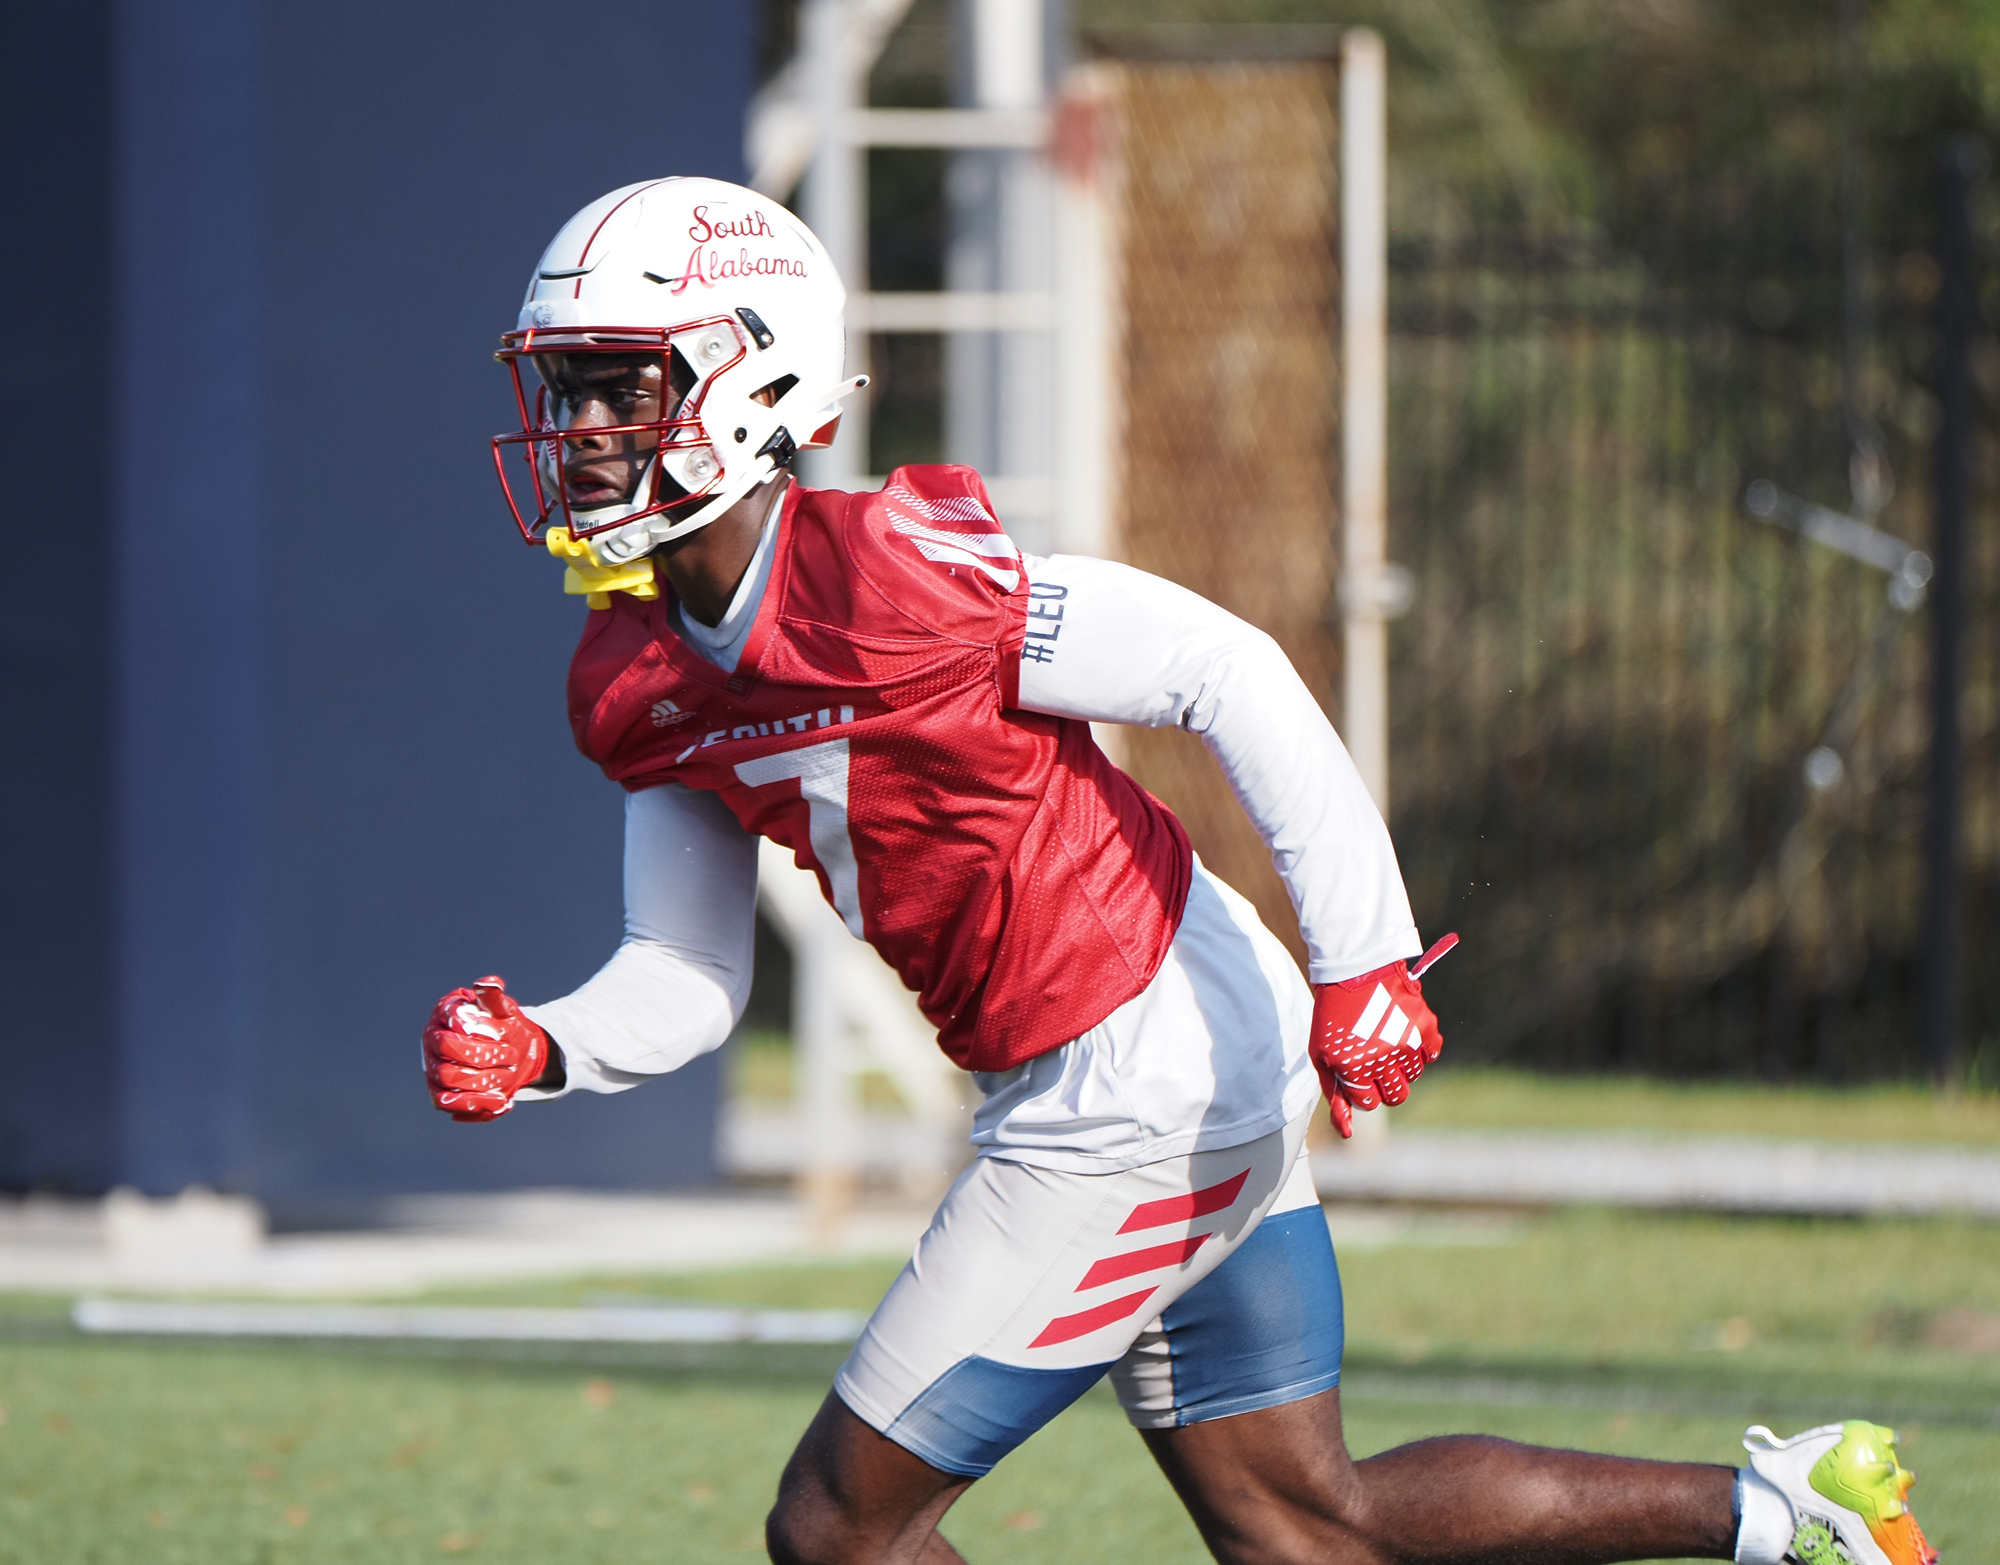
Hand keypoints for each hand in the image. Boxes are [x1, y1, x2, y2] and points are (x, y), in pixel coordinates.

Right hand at [421, 975, 549, 1122]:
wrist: (507, 1052)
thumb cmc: (501, 1026)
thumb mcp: (502, 1010)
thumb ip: (495, 998)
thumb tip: (491, 983)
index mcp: (443, 1015)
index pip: (452, 1021)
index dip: (477, 1029)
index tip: (504, 1033)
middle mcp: (431, 1040)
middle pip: (447, 1050)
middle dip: (482, 1055)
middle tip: (511, 1056)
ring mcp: (432, 1067)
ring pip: (447, 1079)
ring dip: (481, 1079)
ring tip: (508, 1076)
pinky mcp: (439, 1092)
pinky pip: (449, 1103)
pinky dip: (475, 1104)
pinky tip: (501, 1101)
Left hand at [1309, 934, 1455, 1138]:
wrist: (1354, 968)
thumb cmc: (1333, 1015)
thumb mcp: (1322, 1054)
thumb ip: (1335, 1095)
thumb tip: (1348, 1134)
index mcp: (1352, 1068)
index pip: (1368, 1102)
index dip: (1361, 1087)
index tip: (1355, 1068)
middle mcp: (1381, 1059)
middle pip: (1396, 1097)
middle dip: (1384, 1085)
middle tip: (1374, 1061)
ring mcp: (1406, 1043)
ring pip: (1413, 1077)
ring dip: (1401, 1067)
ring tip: (1384, 1040)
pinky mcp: (1425, 1027)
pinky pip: (1431, 1055)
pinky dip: (1420, 1050)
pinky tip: (1403, 1033)